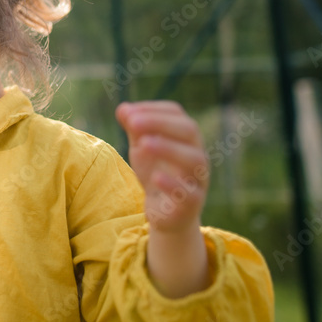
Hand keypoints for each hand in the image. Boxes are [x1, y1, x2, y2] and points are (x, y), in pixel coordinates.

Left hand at [116, 101, 207, 233]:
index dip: (153, 110)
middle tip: (132, 123)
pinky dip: (173, 184)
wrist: (166, 212)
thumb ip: (134, 129)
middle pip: (189, 131)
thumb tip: (122, 108)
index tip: (129, 112)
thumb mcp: (141, 148)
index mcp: (185, 137)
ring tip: (144, 144)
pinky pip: (190, 194)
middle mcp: (196, 154)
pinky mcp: (192, 205)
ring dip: (168, 148)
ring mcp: (198, 179)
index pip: (176, 114)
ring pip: (195, 159)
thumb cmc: (156, 173)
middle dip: (160, 123)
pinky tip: (155, 177)